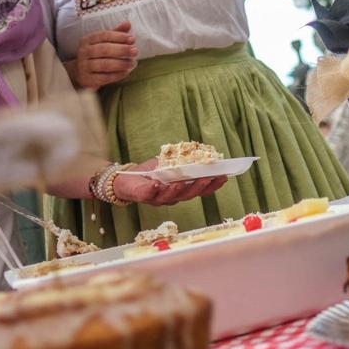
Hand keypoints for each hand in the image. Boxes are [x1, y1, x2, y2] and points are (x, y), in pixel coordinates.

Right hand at [67, 22, 137, 89]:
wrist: (79, 72)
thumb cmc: (95, 54)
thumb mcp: (103, 42)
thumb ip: (115, 33)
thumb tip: (128, 23)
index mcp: (87, 40)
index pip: (104, 35)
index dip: (119, 36)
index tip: (132, 39)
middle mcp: (84, 52)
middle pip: (104, 49)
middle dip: (122, 50)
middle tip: (135, 51)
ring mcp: (84, 66)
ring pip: (105, 64)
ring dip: (121, 63)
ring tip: (132, 62)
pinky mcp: (88, 79)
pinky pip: (105, 77)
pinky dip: (117, 75)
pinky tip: (126, 72)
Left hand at [113, 159, 228, 205]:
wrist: (124, 179)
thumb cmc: (149, 172)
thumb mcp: (167, 164)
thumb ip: (181, 161)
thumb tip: (198, 150)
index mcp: (180, 190)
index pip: (199, 190)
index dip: (212, 185)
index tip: (224, 177)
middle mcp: (171, 198)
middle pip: (188, 195)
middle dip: (199, 187)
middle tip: (209, 178)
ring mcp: (157, 199)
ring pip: (171, 197)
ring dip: (178, 190)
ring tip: (183, 182)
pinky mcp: (142, 196)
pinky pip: (149, 194)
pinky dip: (154, 189)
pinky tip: (158, 183)